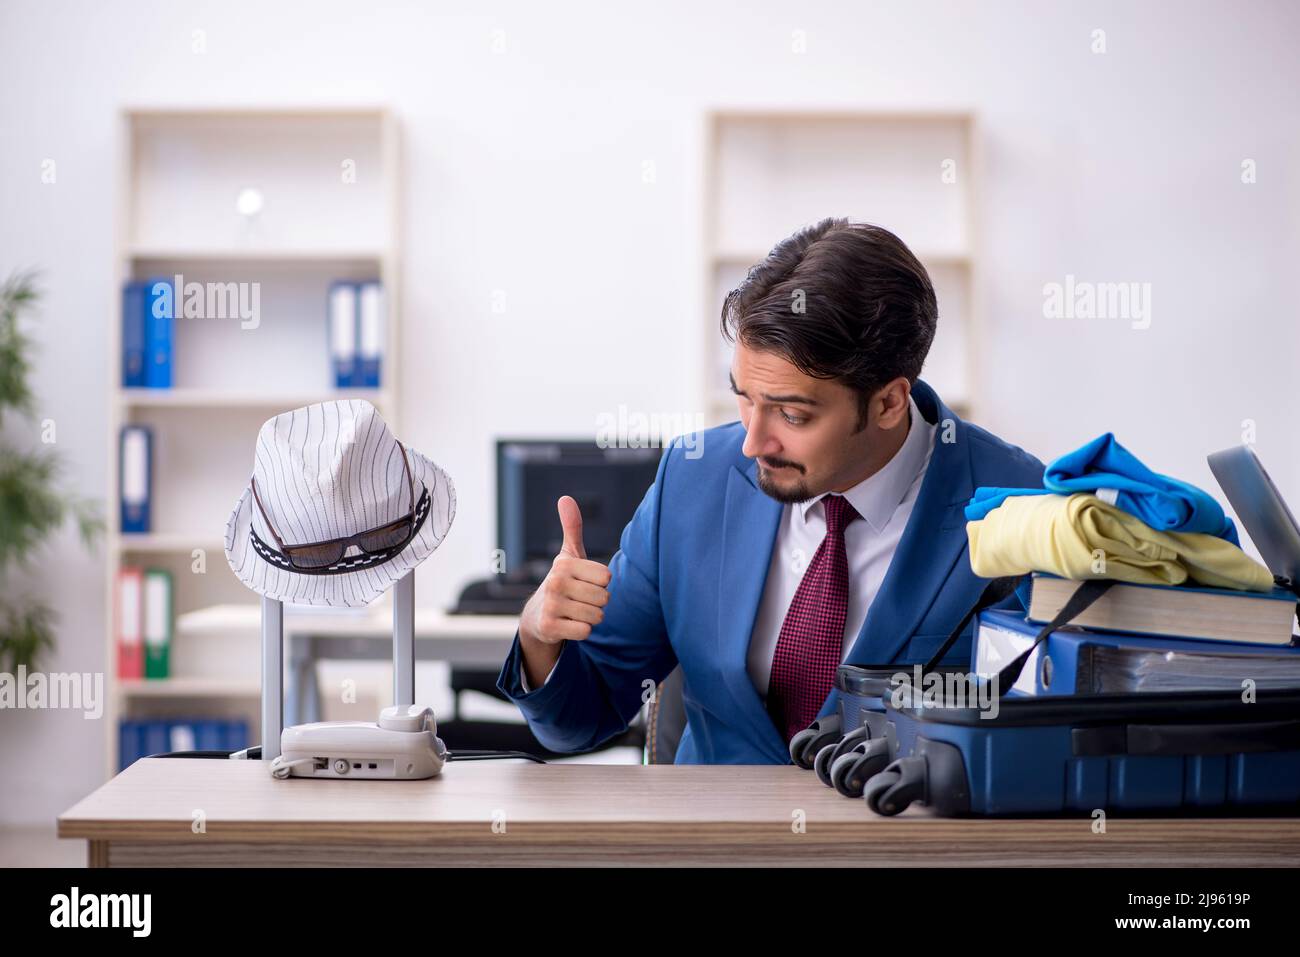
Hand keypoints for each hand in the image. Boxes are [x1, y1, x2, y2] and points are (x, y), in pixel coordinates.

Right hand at [518, 496, 611, 645]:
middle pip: (604, 598)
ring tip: (575, 612)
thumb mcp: (569, 555)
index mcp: (564, 564)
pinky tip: (569, 625)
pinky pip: (586, 631)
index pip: (606, 577)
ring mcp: (552, 606)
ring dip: (591, 617)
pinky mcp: (550, 627)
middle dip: (597, 602)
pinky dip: (582, 630)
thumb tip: (565, 498)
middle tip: (580, 599)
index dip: (601, 583)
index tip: (585, 582)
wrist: (537, 615)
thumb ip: (572, 528)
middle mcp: (556, 582)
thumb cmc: (563, 581)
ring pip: (597, 616)